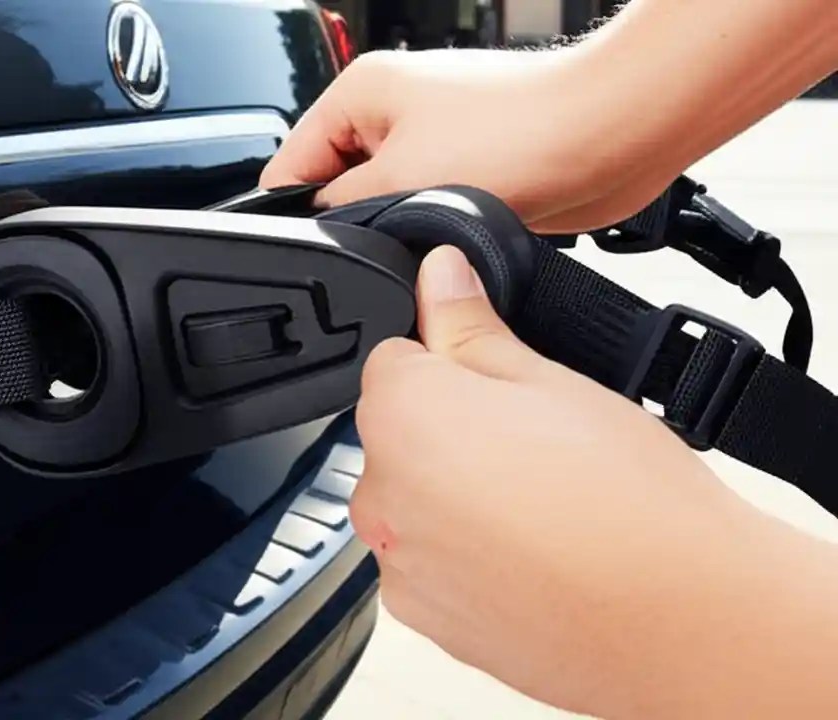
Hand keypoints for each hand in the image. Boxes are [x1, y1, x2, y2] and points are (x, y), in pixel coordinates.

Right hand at [259, 49, 681, 232]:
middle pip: (336, 185)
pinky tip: (463, 227)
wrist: (612, 132)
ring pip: (386, 203)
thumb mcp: (400, 181)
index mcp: (360, 91)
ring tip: (439, 222)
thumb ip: (341, 210)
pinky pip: (431, 208)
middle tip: (393, 231)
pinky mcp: (472, 166)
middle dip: (357, 219)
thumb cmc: (524, 129)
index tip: (316, 248)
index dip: (296, 214)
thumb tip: (323, 229)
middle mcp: (393, 107)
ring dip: (405, 225)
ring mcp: (434, 136)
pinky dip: (440, 226)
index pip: (291, 162)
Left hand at [350, 246, 808, 716]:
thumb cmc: (625, 497)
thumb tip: (437, 274)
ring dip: (458, 498)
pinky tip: (535, 555)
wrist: (680, 619)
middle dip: (452, 430)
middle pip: (400, 437)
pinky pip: (433, 564)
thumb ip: (469, 323)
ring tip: (545, 506)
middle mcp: (379, 494)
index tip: (497, 377)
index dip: (449, 360)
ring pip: (417, 503)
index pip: (393, 361)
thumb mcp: (548, 376)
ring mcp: (399, 564)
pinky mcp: (428, 618)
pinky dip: (469, 557)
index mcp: (399, 417)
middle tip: (537, 445)